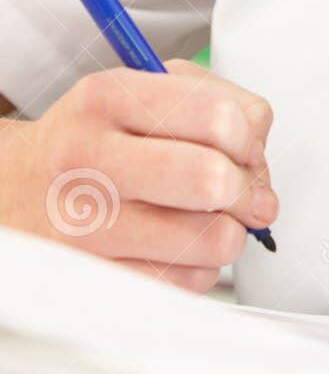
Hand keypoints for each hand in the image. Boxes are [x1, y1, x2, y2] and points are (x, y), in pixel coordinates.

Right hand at [0, 59, 277, 291]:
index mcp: (107, 98)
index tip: (246, 150)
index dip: (249, 139)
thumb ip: (217, 101)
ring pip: (211, 239)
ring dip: (229, 233)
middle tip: (243, 193)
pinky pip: (187, 283)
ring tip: (209, 220)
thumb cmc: (93, 139)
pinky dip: (200, 268)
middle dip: (247, 191)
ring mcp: (86, 226)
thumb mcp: (144, 90)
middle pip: (213, 179)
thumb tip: (260, 156)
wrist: (14, 190)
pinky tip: (179, 248)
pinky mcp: (93, 278)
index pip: (217, 117)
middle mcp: (88, 159)